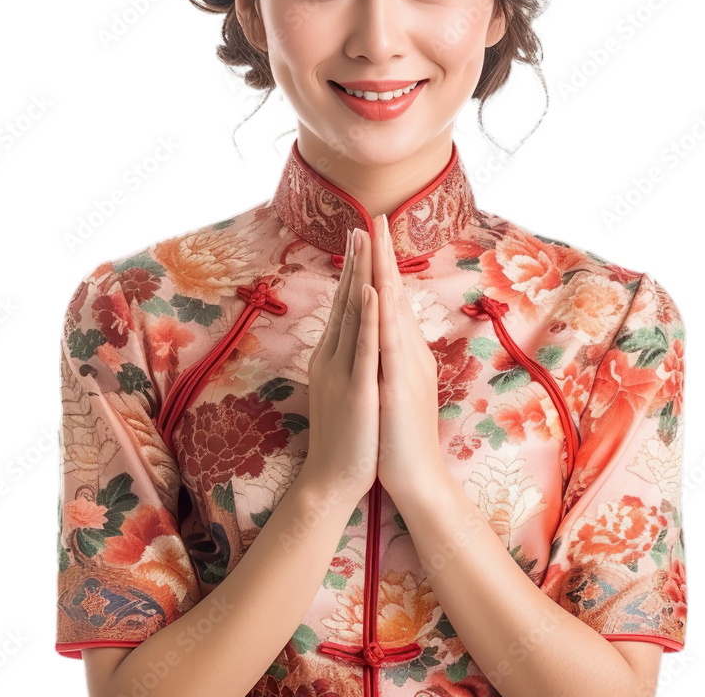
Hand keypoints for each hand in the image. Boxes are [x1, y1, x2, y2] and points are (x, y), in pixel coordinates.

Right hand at [299, 227, 380, 504]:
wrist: (333, 480)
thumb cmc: (346, 438)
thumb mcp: (346, 389)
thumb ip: (348, 360)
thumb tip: (356, 338)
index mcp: (334, 356)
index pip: (347, 305)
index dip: (354, 270)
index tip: (361, 240)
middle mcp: (334, 355)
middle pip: (347, 299)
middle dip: (356, 261)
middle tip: (362, 224)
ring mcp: (343, 369)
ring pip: (353, 313)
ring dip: (360, 275)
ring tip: (365, 241)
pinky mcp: (358, 387)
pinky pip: (362, 346)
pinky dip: (366, 316)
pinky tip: (370, 290)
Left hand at [370, 213, 447, 502]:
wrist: (417, 478)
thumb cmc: (400, 436)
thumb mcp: (393, 388)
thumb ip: (390, 360)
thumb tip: (383, 336)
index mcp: (404, 351)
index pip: (390, 299)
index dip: (381, 266)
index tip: (371, 235)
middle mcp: (408, 351)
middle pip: (394, 293)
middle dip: (384, 254)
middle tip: (376, 216)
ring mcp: (406, 365)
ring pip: (394, 308)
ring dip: (384, 271)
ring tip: (376, 238)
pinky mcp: (399, 384)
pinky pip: (390, 342)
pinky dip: (383, 314)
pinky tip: (376, 290)